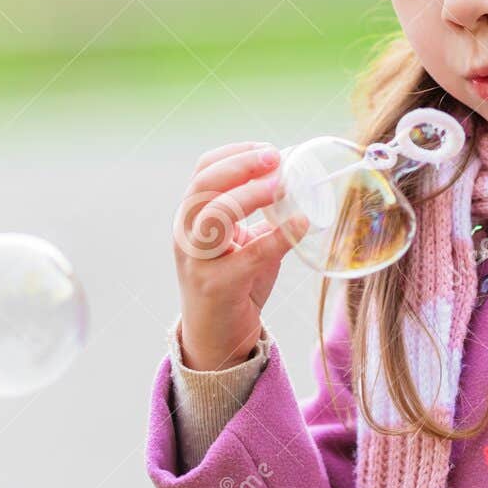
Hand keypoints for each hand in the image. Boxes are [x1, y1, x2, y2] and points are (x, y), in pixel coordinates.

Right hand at [173, 140, 308, 370]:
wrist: (217, 337)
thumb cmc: (233, 282)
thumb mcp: (240, 240)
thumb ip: (258, 215)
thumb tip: (295, 182)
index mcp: (191, 216)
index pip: (204, 170)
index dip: (235, 153)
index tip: (269, 150)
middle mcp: (186, 234)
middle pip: (203, 186)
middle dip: (241, 166)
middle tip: (275, 159)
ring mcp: (197, 260)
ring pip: (214, 215)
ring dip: (249, 194)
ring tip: (280, 185)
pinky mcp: (217, 285)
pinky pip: (249, 255)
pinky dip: (278, 236)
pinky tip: (301, 222)